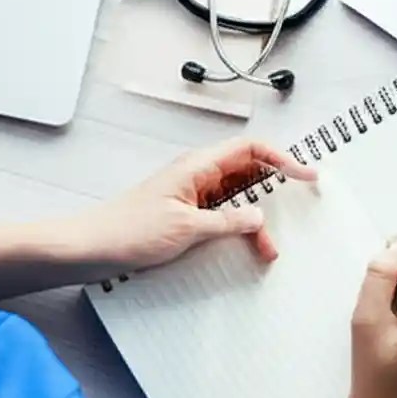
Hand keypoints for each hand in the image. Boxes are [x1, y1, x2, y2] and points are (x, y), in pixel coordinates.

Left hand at [85, 138, 315, 270]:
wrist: (90, 248)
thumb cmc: (129, 232)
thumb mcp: (187, 229)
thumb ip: (227, 221)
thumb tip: (258, 216)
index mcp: (197, 166)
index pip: (250, 148)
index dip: (282, 158)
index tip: (306, 175)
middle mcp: (196, 175)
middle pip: (247, 172)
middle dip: (274, 192)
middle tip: (298, 209)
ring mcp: (190, 194)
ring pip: (236, 198)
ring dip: (254, 219)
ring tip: (266, 248)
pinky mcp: (183, 214)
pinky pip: (220, 214)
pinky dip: (237, 227)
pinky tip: (244, 246)